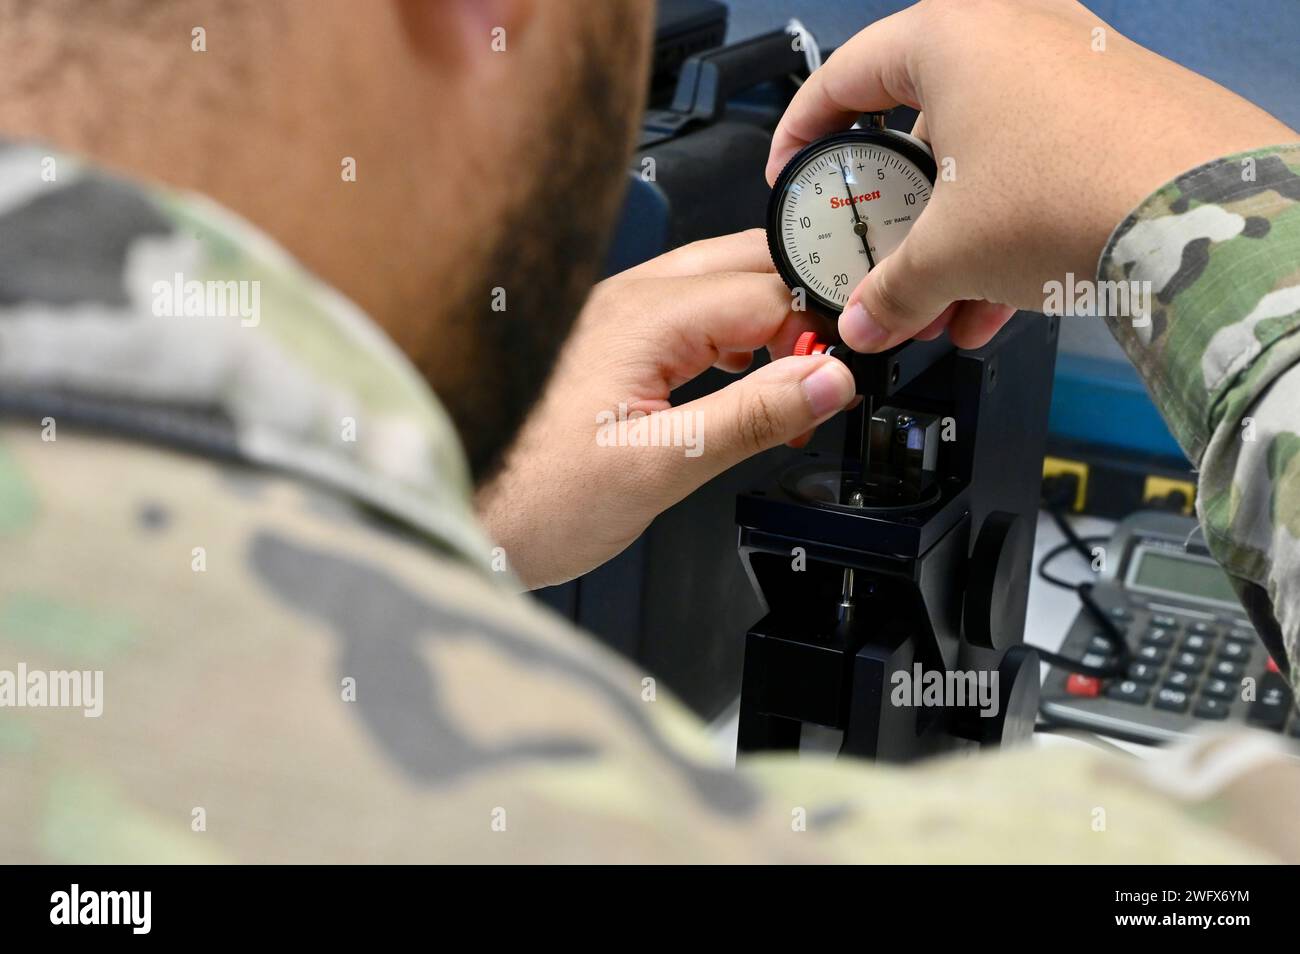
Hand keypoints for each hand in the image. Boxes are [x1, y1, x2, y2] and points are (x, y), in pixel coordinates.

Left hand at [476, 230, 857, 588]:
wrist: (453, 511)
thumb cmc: (529, 498)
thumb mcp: (657, 467)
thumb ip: (749, 418)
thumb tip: (827, 378)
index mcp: (643, 317)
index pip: (767, 291)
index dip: (818, 333)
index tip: (843, 380)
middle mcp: (626, 300)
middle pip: (745, 265)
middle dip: (800, 311)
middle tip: (827, 375)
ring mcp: (613, 317)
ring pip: (716, 287)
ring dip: (766, 325)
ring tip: (788, 389)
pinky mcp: (606, 344)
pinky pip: (686, 316)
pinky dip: (728, 340)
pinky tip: (736, 383)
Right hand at [768, 0, 1296, 352]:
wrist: (1201, 214)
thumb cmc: (1063, 196)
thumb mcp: (948, 253)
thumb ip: (888, 290)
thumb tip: (864, 323)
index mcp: (949, 35)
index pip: (843, 77)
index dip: (802, 136)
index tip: (791, 179)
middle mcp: (1012, 28)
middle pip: (921, 125)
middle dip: (900, 214)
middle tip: (881, 261)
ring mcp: (1074, 62)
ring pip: (984, 155)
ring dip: (956, 237)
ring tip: (946, 307)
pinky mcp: (1118, 105)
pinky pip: (1039, 166)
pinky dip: (1010, 227)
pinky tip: (1000, 299)